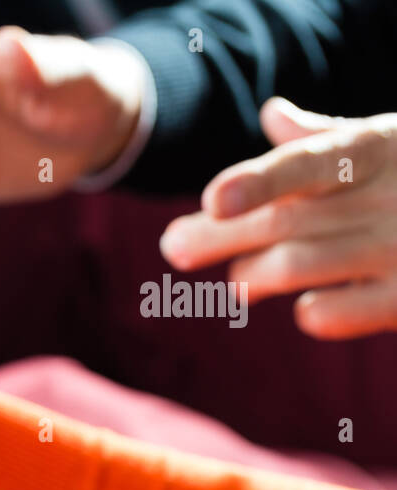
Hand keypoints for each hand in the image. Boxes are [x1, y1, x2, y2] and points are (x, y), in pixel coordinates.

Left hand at [160, 98, 396, 338]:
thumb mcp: (389, 143)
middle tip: (175, 247)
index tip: (213, 200)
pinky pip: (336, 313)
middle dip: (218, 237)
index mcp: (374, 150)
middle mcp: (387, 196)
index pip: (307, 163)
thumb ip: (326, 139)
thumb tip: (271, 114)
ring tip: (236, 280)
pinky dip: (309, 311)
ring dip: (253, 274)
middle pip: (284, 221)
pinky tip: (302, 307)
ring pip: (298, 267)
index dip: (258, 181)